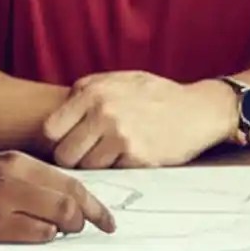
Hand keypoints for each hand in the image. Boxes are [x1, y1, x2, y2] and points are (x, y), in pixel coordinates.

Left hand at [42, 71, 236, 168]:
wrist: (199, 110)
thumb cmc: (158, 95)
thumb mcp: (121, 79)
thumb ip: (87, 90)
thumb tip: (58, 111)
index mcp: (94, 92)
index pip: (50, 130)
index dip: (57, 140)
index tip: (69, 141)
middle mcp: (104, 113)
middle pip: (64, 155)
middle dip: (74, 158)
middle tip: (90, 152)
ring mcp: (121, 137)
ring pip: (87, 167)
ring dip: (97, 164)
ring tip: (114, 151)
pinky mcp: (137, 157)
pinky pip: (112, 171)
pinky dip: (118, 167)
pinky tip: (132, 154)